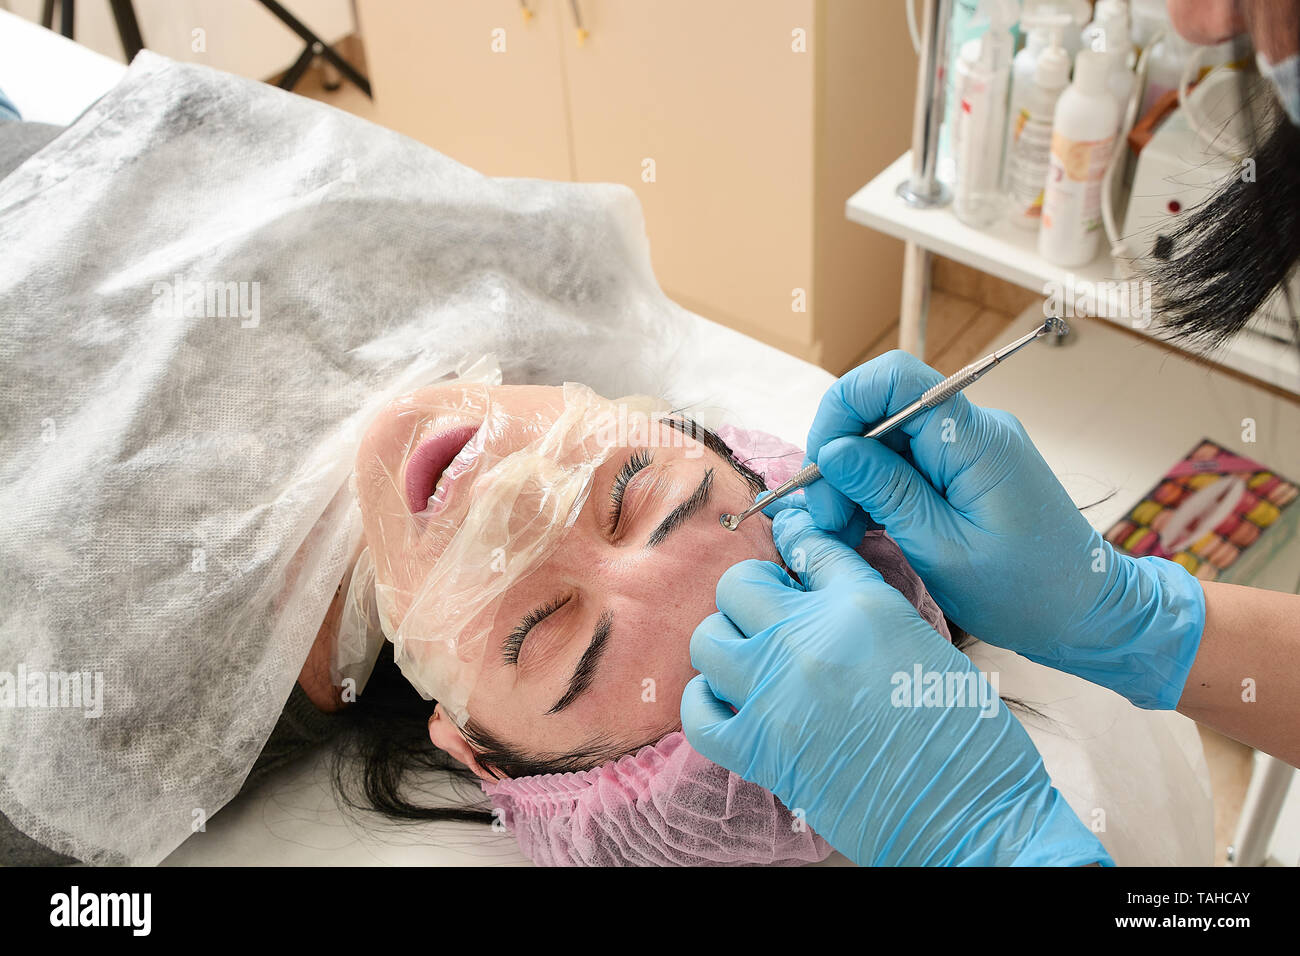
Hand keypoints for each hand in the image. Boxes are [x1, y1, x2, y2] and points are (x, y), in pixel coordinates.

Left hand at [680, 509, 1111, 866]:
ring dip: (727, 643)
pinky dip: (706, 701)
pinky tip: (734, 701)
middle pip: (738, 585)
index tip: (798, 566)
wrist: (970, 817)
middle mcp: (808, 640)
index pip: (806, 547)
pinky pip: (698, 712)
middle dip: (755, 593)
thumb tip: (818, 583)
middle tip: (778, 614)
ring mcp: (776, 695)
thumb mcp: (926, 640)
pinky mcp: (760, 751)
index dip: (799, 552)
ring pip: (708, 641)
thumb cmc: (964, 732)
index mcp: (861, 605)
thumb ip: (865, 604)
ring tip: (757, 659)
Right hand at [800, 351, 1204, 709]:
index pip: (894, 379)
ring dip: (852, 484)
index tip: (821, 469)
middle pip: (881, 413)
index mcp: (976, 441)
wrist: (1085, 612)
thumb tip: (833, 450)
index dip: (843, 410)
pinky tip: (861, 531)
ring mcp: (968, 448)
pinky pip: (904, 465)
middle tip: (824, 521)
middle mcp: (973, 430)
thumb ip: (885, 492)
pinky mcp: (963, 470)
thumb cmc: (1023, 592)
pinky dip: (875, 494)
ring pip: (885, 442)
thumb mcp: (941, 549)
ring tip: (840, 536)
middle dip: (839, 462)